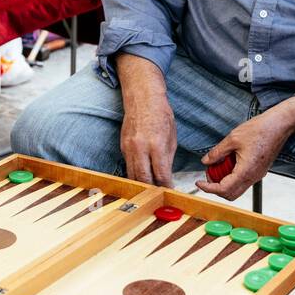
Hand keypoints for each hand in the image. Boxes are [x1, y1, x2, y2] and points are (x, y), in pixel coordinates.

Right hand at [116, 53, 176, 185]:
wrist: (142, 98)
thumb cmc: (160, 114)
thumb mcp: (171, 137)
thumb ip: (167, 158)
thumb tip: (166, 176)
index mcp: (156, 145)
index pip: (161, 175)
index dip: (166, 187)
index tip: (171, 193)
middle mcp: (140, 148)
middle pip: (143, 179)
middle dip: (152, 191)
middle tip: (160, 196)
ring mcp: (128, 148)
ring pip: (132, 175)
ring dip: (142, 184)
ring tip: (151, 190)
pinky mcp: (122, 147)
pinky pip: (128, 166)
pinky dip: (135, 173)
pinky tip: (143, 176)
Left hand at [197, 94, 294, 201]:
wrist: (279, 125)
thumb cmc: (259, 129)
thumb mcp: (232, 139)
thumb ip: (217, 153)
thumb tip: (205, 162)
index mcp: (246, 171)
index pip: (223, 189)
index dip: (208, 188)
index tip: (199, 182)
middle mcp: (253, 177)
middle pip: (231, 195)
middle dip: (216, 188)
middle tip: (207, 176)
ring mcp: (258, 175)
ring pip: (237, 189)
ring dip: (224, 183)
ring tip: (217, 167)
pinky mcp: (260, 171)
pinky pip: (244, 181)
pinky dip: (232, 177)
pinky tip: (228, 163)